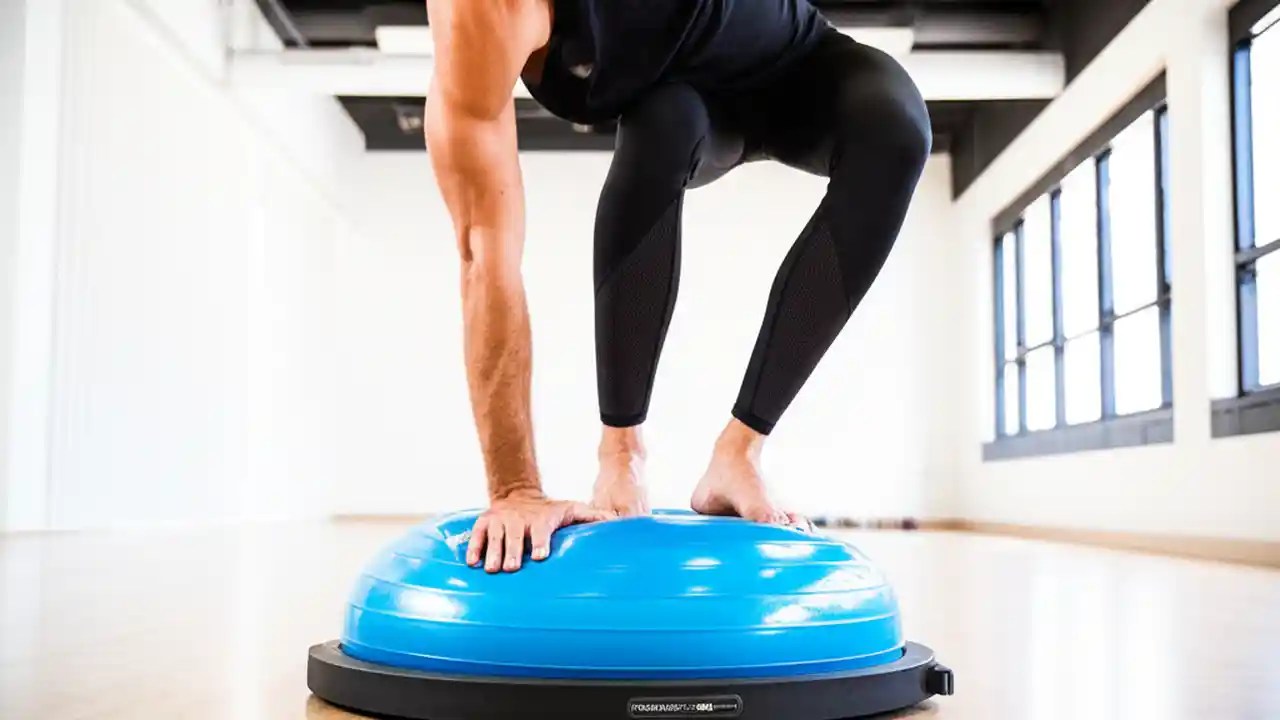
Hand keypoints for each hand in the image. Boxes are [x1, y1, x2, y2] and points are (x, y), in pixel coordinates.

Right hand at [467, 490, 614, 572]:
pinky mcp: (484, 522)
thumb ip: (590, 517)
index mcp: (541, 519)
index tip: (540, 556)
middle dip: (512, 551)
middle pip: (515, 535)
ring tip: (492, 570)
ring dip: (493, 553)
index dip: (540, 542)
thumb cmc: (548, 512)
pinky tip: (472, 563)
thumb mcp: (570, 509)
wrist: (518, 496)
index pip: (541, 530)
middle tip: (512, 567)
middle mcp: (519, 519)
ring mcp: (500, 520)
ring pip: (495, 536)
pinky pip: (477, 535)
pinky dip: (474, 547)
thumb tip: (615, 523)